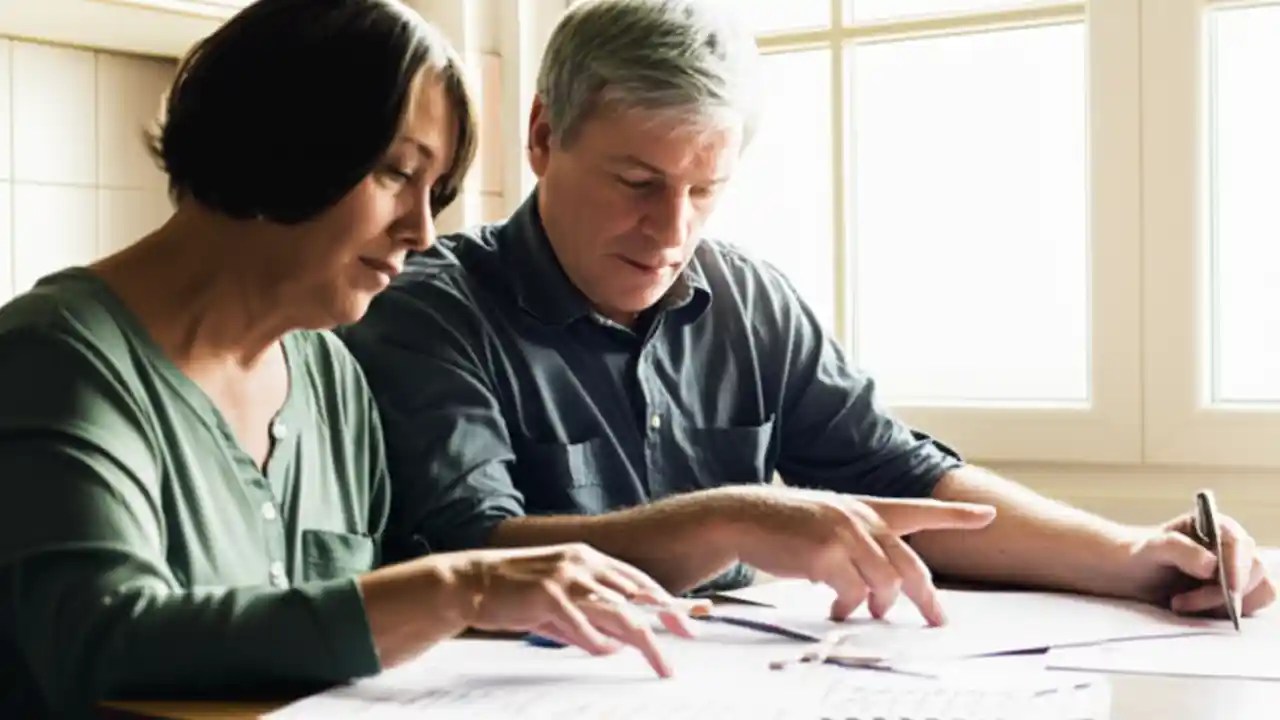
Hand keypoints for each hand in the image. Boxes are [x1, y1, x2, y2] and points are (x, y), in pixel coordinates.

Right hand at [455, 543, 693, 676]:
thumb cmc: (514, 592)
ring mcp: (567, 578)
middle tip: (689, 639)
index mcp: (587, 557)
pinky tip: (604, 652)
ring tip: (660, 663)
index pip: (638, 580)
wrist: (470, 582)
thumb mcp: (559, 597)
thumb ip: (590, 615)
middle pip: (638, 597)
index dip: (666, 600)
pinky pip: (586, 628)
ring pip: (620, 613)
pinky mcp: (549, 597)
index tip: (689, 619)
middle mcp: (582, 562)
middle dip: (668, 621)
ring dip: (644, 642)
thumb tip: (617, 642)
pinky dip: (599, 644)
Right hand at [713, 486, 995, 625]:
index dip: (956, 514)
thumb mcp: (830, 521)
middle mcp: (860, 517)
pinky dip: (848, 607)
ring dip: (879, 605)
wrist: (743, 517)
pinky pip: (852, 593)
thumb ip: (862, 543)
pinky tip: (834, 610)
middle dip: (927, 598)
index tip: (988, 514)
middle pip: (910, 564)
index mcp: (865, 507)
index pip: (919, 510)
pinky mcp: (824, 554)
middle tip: (937, 619)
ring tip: (868, 612)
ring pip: (884, 583)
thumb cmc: (786, 525)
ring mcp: (843, 534)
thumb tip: (886, 589)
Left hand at [1127, 513, 1274, 616]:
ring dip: (1222, 606)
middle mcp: (1235, 546)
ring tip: (1182, 604)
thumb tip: (1212, 565)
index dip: (1238, 568)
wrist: (1137, 576)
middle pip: (1253, 571)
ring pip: (1258, 591)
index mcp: (1217, 526)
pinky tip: (1198, 610)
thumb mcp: (1152, 549)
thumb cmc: (1144, 557)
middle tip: (1179, 603)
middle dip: (1219, 594)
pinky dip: (1228, 613)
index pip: (1240, 545)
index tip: (1229, 591)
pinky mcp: (1241, 592)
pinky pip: (1252, 606)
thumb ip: (1178, 549)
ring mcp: (1241, 569)